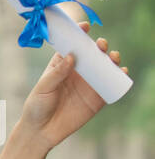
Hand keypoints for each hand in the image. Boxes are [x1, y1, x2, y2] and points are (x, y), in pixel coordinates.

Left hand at [16, 20, 128, 150]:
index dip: (80, 34)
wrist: (42, 131)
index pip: (73, 46)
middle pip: (93, 54)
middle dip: (99, 46)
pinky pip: (112, 85)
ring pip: (105, 67)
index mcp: (62, 65)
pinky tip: (122, 72)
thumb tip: (72, 56)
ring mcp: (89, 84)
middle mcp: (78, 72)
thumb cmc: (37, 107)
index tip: (85, 26)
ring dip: (112, 59)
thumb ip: (57, 73)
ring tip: (112, 57)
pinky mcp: (97, 98)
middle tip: (100, 45)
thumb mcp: (43, 88)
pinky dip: (120, 76)